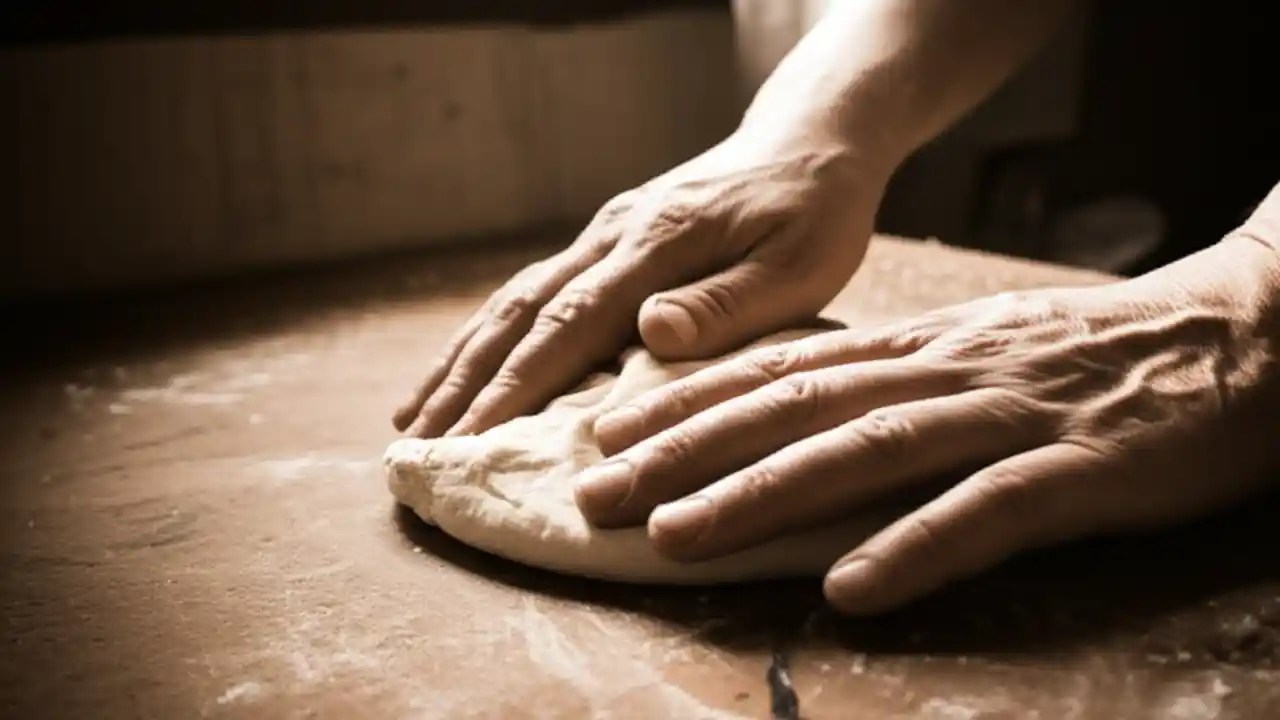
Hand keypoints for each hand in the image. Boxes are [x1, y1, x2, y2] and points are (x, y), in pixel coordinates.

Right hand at [393, 126, 893, 438]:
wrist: (809, 139)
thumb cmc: (814, 211)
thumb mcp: (798, 264)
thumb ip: (725, 303)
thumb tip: (648, 330)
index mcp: (656, 245)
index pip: (570, 324)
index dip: (517, 386)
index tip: (472, 441)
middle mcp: (613, 235)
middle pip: (521, 313)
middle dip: (466, 382)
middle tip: (416, 446)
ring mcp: (604, 233)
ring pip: (514, 299)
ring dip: (461, 359)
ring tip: (412, 414)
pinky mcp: (608, 238)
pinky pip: (534, 290)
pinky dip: (491, 333)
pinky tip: (468, 364)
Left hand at [575, 235, 1279, 614]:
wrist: (1237, 335)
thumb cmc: (1092, 358)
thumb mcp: (975, 355)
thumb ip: (892, 384)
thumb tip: (797, 417)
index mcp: (919, 349)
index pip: (781, 370)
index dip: (687, 402)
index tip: (606, 431)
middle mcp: (945, 374)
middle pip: (794, 411)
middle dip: (685, 454)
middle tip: (595, 495)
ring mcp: (1010, 419)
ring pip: (866, 453)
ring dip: (762, 497)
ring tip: (676, 535)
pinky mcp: (1080, 472)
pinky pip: (989, 513)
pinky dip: (915, 547)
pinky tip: (850, 589)